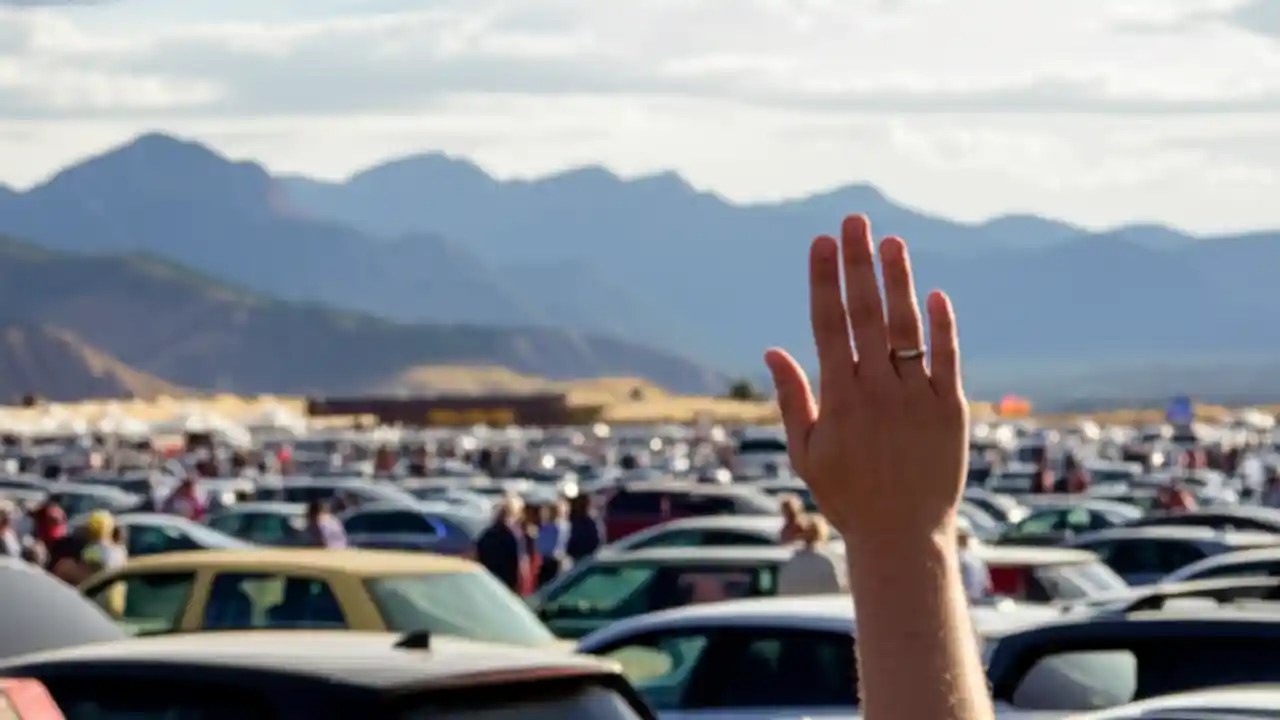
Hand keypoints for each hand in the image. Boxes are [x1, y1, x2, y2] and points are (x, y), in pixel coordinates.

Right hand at [765, 215, 968, 544]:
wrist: (904, 538)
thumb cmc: (847, 496)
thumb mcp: (806, 452)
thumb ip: (793, 398)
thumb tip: (773, 350)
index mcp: (839, 399)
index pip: (829, 325)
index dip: (824, 280)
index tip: (821, 242)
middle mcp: (878, 391)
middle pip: (868, 314)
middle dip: (858, 263)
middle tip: (854, 220)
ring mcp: (918, 398)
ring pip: (908, 328)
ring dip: (900, 281)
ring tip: (892, 242)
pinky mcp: (951, 410)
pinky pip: (948, 360)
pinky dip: (943, 327)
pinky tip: (935, 295)